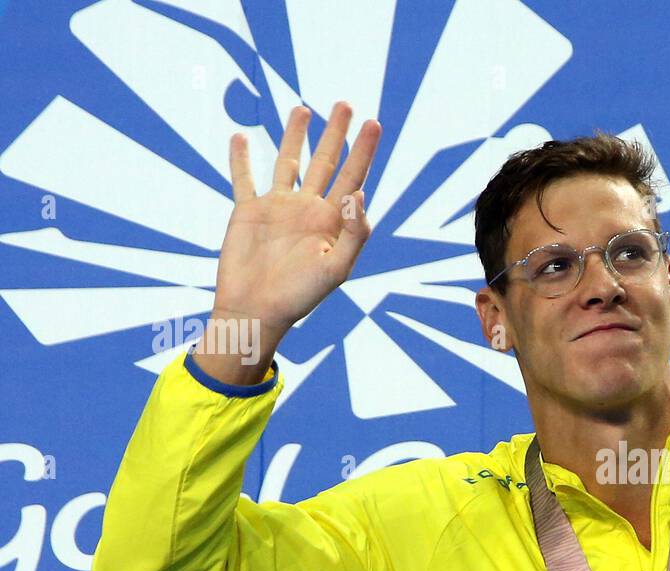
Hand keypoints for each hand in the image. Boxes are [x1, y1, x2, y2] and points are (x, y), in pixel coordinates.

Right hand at [212, 101, 380, 347]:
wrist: (257, 310)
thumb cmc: (300, 296)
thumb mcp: (336, 268)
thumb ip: (354, 233)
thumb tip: (357, 193)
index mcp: (332, 221)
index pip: (353, 177)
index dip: (364, 151)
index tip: (373, 123)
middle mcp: (307, 209)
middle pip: (325, 162)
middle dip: (335, 133)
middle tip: (344, 104)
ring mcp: (278, 208)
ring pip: (288, 162)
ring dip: (294, 136)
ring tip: (303, 109)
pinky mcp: (248, 211)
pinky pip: (244, 178)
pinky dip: (240, 158)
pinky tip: (239, 136)